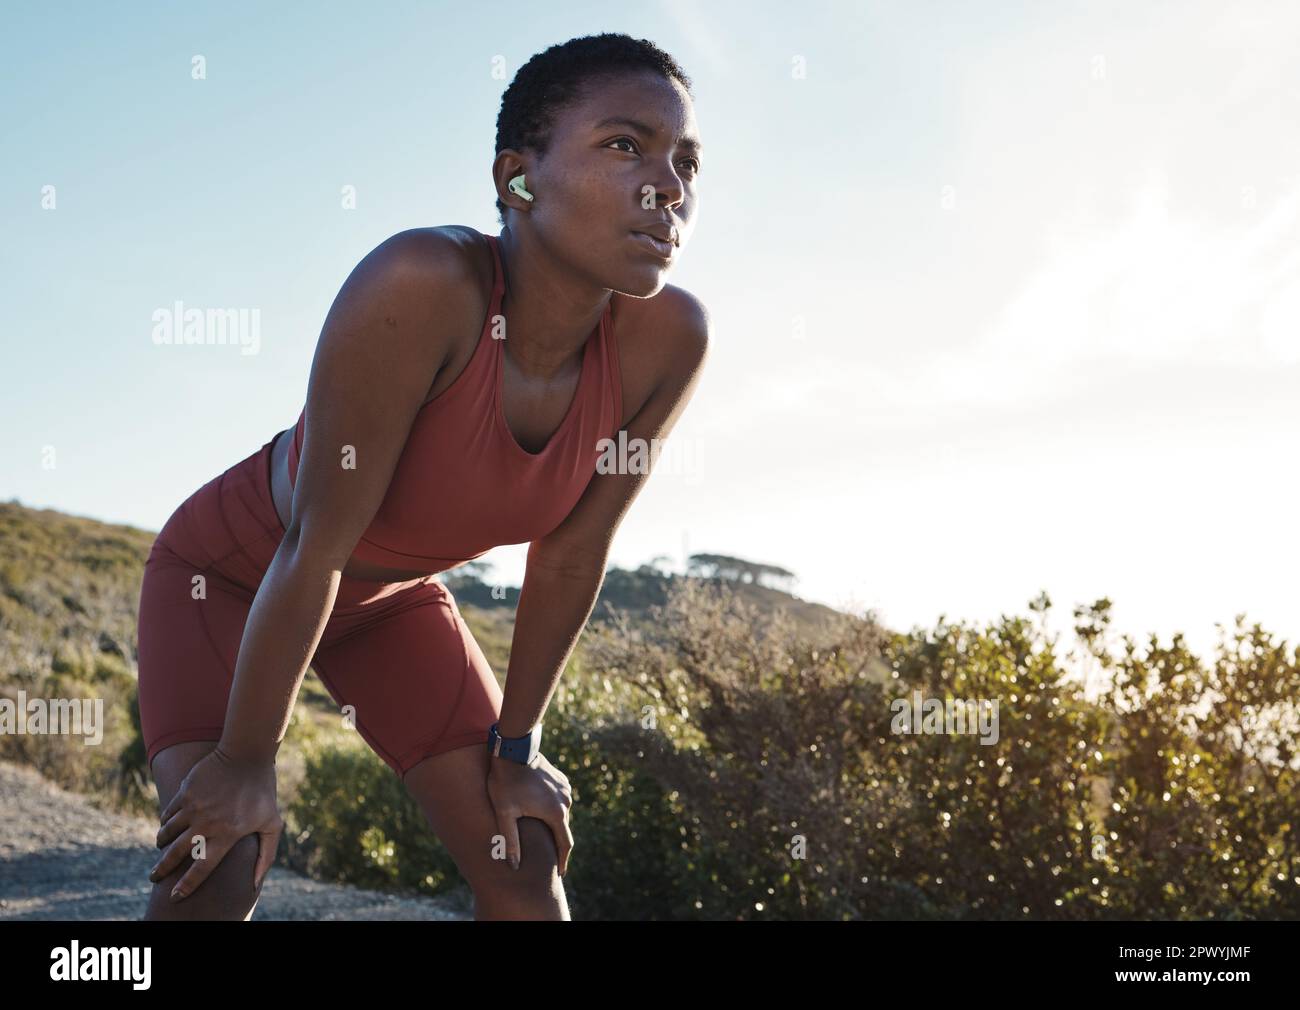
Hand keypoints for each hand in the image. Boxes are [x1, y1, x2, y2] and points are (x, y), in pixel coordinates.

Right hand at [150, 746, 283, 901]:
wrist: (247, 754)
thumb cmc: (262, 792)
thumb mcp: (272, 824)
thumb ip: (265, 856)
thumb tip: (255, 885)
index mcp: (227, 834)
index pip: (202, 868)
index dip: (187, 885)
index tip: (175, 897)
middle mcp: (207, 823)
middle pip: (177, 854)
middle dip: (162, 869)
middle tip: (154, 878)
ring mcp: (194, 807)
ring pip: (168, 833)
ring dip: (162, 843)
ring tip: (161, 849)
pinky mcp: (185, 792)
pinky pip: (168, 813)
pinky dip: (165, 822)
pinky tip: (167, 825)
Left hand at [486, 751, 573, 875]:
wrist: (514, 750)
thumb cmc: (506, 782)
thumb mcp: (505, 813)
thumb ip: (511, 841)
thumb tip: (514, 865)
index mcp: (555, 814)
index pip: (565, 844)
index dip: (563, 860)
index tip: (560, 873)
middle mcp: (565, 802)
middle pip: (562, 829)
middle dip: (555, 842)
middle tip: (547, 855)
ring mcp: (565, 789)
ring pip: (561, 813)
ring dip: (553, 823)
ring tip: (542, 832)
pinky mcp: (561, 779)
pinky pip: (559, 799)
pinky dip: (552, 808)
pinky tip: (540, 810)